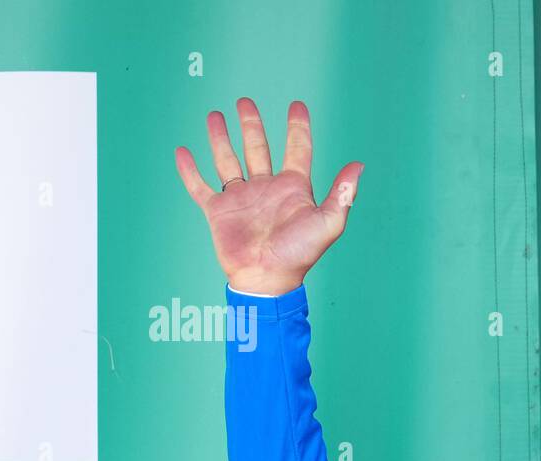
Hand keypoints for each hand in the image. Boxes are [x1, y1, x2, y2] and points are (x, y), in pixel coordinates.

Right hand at [174, 98, 362, 294]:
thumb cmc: (299, 254)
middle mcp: (266, 188)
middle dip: (251, 124)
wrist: (267, 278)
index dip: (298, 126)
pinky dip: (188, 170)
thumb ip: (342, 194)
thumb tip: (359, 165)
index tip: (297, 105)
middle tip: (245, 101)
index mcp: (293, 188)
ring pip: (227, 160)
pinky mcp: (218, 212)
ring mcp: (241, 198)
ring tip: (214, 114)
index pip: (297, 149)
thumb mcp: (328, 223)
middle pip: (257, 147)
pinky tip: (181, 152)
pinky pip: (199, 186)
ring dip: (220, 137)